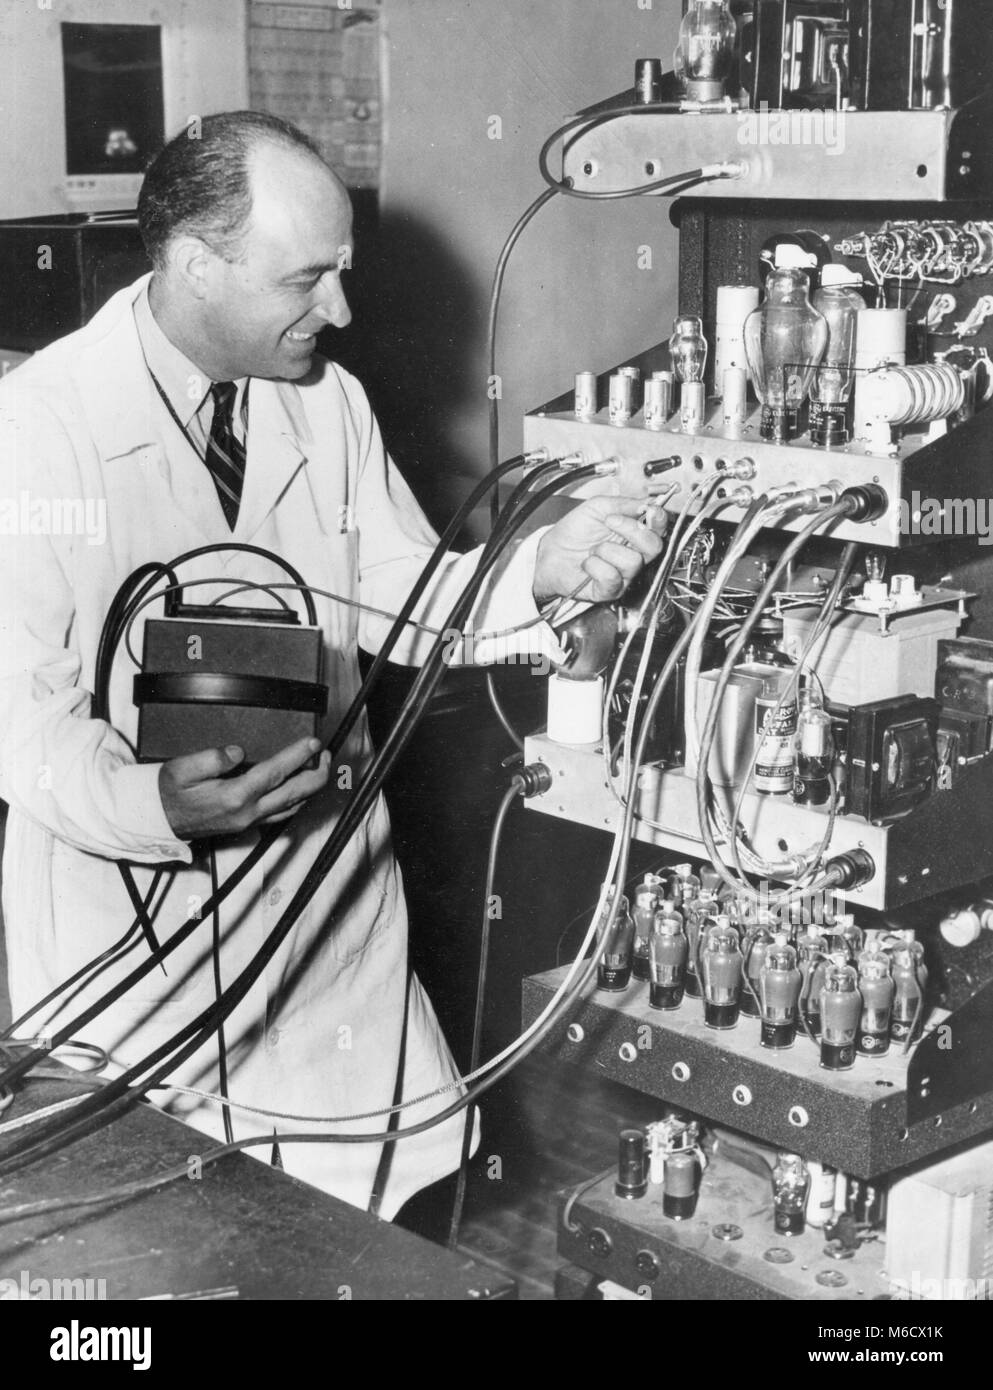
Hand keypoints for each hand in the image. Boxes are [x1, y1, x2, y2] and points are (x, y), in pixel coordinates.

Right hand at [159, 737, 330, 839]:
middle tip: (324, 754)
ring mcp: (250, 822)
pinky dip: (298, 801)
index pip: (276, 773)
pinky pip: (282, 815)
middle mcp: (247, 812)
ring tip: (319, 767)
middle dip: (317, 774)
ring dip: (311, 788)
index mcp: (234, 796)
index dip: (298, 756)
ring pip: (293, 807)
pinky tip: (301, 789)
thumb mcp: (181, 769)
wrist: (158, 820)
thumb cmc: (169, 793)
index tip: (312, 743)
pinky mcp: (248, 825)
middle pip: (295, 794)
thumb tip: (238, 752)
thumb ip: (211, 759)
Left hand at [532, 496, 662, 603]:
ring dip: (606, 550)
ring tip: (593, 549)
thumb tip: (646, 504)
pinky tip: (588, 563)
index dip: (658, 519)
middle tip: (609, 522)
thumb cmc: (574, 531)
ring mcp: (624, 574)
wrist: (551, 551)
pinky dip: (595, 566)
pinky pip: (612, 577)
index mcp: (634, 534)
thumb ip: (623, 504)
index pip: (660, 528)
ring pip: (632, 561)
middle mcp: (633, 554)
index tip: (648, 510)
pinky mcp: (610, 590)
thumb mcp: (598, 507)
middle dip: (631, 530)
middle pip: (654, 546)